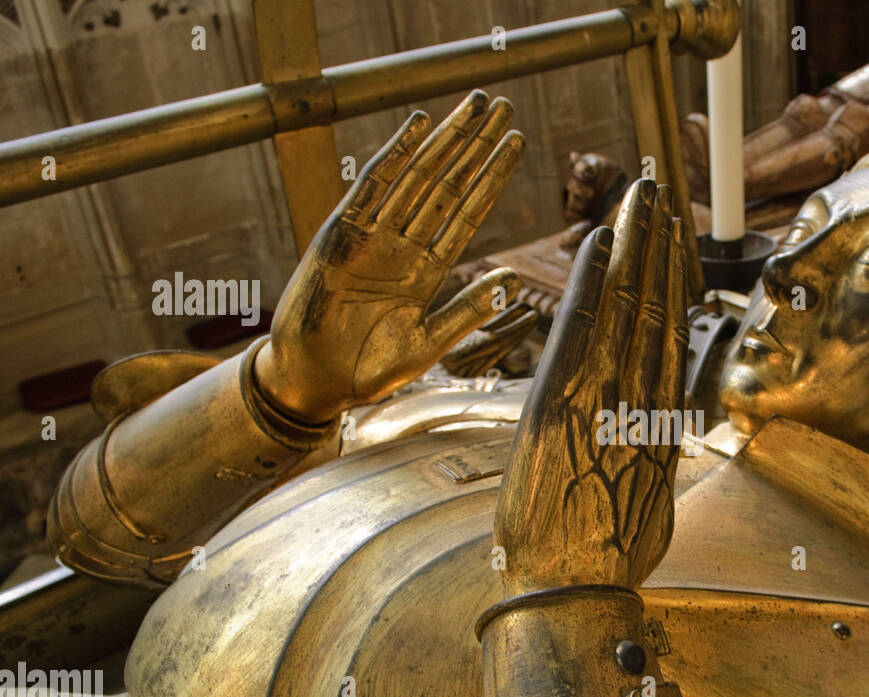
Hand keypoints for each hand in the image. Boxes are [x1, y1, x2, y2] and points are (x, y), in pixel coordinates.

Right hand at [255, 91, 524, 422]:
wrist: (314, 383)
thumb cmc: (367, 369)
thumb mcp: (427, 342)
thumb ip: (468, 311)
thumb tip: (513, 279)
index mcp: (426, 270)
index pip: (468, 213)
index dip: (492, 177)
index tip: (517, 142)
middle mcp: (403, 246)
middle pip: (448, 184)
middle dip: (475, 144)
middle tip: (502, 104)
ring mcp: (373, 237)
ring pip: (418, 176)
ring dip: (447, 139)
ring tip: (475, 105)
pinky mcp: (340, 236)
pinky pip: (371, 187)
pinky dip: (395, 155)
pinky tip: (419, 126)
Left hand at [494, 180, 689, 595]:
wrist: (567, 593)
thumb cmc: (604, 561)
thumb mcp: (649, 509)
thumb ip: (653, 462)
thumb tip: (658, 441)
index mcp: (658, 423)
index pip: (669, 336)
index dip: (672, 283)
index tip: (675, 243)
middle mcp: (636, 402)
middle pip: (652, 308)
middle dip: (656, 247)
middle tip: (658, 196)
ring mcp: (599, 401)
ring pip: (623, 309)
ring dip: (632, 249)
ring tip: (638, 201)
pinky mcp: (557, 405)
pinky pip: (577, 331)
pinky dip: (590, 284)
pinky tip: (598, 243)